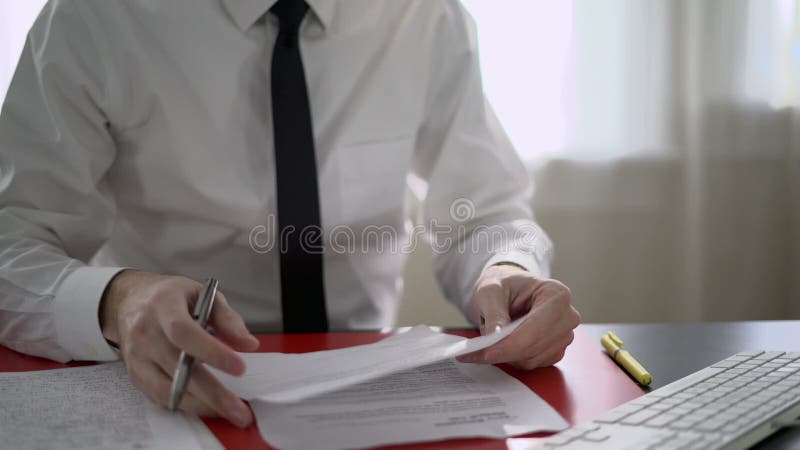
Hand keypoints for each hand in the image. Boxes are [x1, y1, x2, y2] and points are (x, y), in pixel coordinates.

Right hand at [100, 270, 259, 426]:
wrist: (130, 302)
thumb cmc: (172, 297)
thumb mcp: (203, 294)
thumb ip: (228, 319)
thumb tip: (249, 345)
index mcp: (163, 306)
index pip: (185, 333)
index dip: (212, 352)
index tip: (239, 367)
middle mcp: (145, 333)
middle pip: (179, 369)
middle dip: (213, 393)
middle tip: (240, 409)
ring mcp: (137, 357)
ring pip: (169, 390)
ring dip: (202, 405)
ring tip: (230, 411)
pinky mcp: (135, 375)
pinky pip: (161, 397)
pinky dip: (186, 404)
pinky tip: (208, 406)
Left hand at [457, 264, 579, 369]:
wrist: (509, 290)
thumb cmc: (503, 285)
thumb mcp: (491, 291)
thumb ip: (494, 313)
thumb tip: (495, 337)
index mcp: (556, 294)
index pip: (538, 327)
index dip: (512, 343)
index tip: (488, 352)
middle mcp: (567, 315)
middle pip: (536, 346)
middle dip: (505, 352)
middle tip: (475, 352)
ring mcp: (564, 335)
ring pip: (533, 358)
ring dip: (506, 357)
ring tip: (484, 346)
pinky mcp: (556, 349)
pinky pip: (533, 364)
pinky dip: (512, 360)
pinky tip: (499, 348)